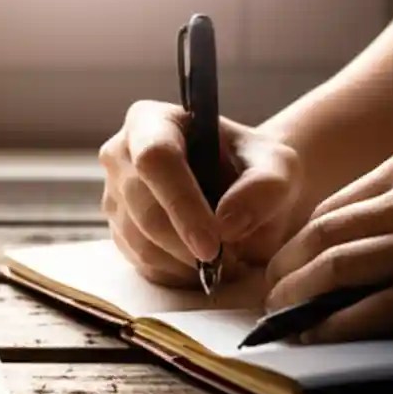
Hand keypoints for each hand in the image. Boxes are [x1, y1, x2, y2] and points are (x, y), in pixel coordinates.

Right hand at [99, 100, 302, 287]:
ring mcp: (114, 194)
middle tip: (231, 258)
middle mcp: (121, 153)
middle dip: (188, 243)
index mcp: (152, 121)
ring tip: (224, 259)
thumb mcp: (278, 168)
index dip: (181, 203)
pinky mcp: (118, 230)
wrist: (246, 190)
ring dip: (186, 262)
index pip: (155, 159)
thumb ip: (264, 188)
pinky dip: (177, 273)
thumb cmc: (256, 168)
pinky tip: (203, 261)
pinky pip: (141, 263)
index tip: (213, 243)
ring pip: (140, 241)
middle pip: (144, 208)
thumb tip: (226, 223)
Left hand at [266, 148, 392, 341]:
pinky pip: (376, 309)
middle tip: (266, 296)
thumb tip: (342, 237)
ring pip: (337, 270)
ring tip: (280, 318)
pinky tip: (316, 335)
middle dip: (283, 270)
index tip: (282, 267)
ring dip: (297, 298)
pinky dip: (335, 324)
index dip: (296, 243)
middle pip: (319, 236)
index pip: (328, 209)